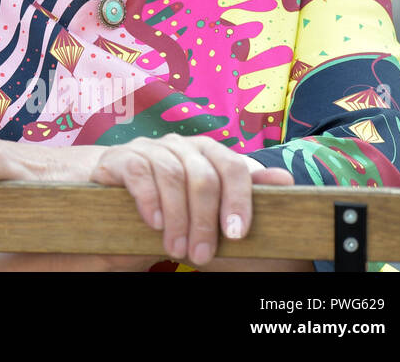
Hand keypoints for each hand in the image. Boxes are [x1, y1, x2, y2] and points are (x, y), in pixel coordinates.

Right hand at [89, 134, 294, 266]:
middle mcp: (180, 144)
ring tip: (175, 250)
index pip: (233, 166)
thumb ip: (243, 193)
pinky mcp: (120, 157)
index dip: (238, 200)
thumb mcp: (210, 204)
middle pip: (203, 176)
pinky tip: (154, 223)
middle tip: (201, 255)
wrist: (115, 196)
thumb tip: (284, 179)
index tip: (237, 235)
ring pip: (172, 175)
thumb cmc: (172, 203)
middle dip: (204, 221)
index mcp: (208, 151)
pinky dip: (149, 200)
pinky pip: (139, 172)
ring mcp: (149, 148)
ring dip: (177, 219)